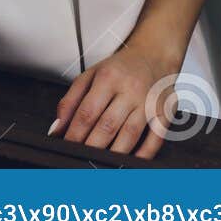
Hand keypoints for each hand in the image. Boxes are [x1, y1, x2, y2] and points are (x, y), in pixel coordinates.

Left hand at [46, 38, 182, 157]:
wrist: (155, 55)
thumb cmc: (120, 69)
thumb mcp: (90, 75)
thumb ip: (70, 101)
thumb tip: (56, 129)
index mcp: (108, 78)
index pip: (87, 112)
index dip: (74, 134)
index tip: (67, 147)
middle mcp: (130, 89)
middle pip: (108, 126)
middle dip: (91, 147)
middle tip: (80, 160)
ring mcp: (149, 102)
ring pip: (130, 134)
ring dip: (114, 154)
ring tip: (100, 165)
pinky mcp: (165, 112)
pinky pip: (156, 138)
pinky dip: (143, 154)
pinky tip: (130, 163)